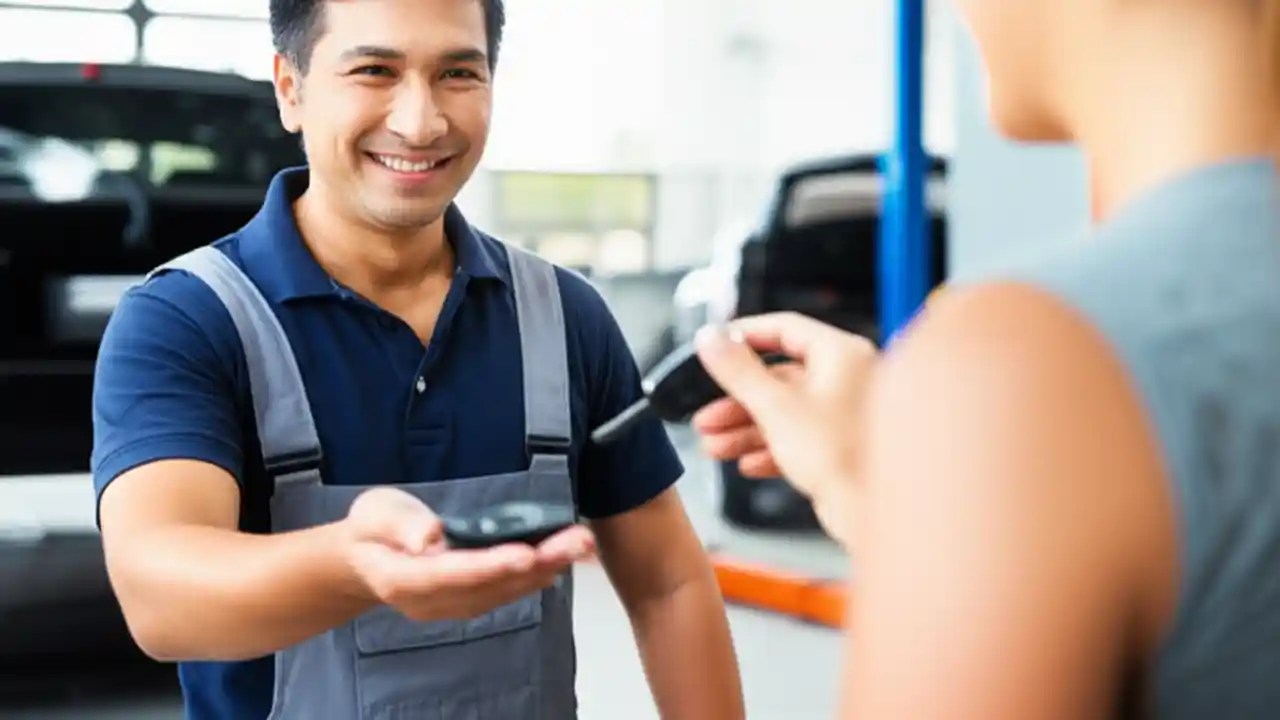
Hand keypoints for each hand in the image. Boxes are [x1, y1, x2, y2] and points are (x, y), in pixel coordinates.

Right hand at [341, 488, 594, 620]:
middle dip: (538, 564)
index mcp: (404, 579)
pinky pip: (507, 591)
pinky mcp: (470, 600)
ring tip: (581, 544)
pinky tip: (564, 559)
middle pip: (489, 585)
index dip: (489, 565)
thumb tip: (429, 537)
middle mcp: (433, 601)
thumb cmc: (372, 529)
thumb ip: (401, 524)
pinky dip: (539, 575)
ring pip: (505, 591)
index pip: (452, 574)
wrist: (366, 558)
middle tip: (576, 541)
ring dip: (547, 568)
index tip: (525, 554)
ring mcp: (453, 606)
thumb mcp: (375, 514)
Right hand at [691, 313, 876, 546]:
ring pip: (785, 411)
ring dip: (746, 430)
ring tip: (715, 447)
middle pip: (779, 377)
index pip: (785, 328)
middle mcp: (847, 379)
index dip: (745, 336)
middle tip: (707, 416)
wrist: (874, 516)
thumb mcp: (775, 407)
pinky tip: (748, 464)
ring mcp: (844, 415)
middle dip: (737, 402)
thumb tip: (711, 337)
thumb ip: (738, 371)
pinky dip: (770, 449)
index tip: (716, 346)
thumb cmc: (842, 456)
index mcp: (841, 355)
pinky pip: (798, 438)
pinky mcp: (841, 447)